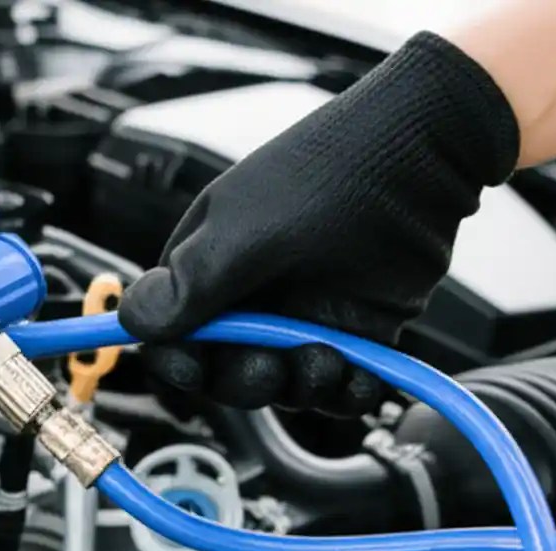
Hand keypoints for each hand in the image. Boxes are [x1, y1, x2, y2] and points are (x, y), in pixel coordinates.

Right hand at [118, 32, 518, 415]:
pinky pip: (342, 383)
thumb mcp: (244, 232)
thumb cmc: (328, 176)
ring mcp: (306, 315)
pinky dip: (350, 390)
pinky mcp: (357, 329)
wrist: (424, 155)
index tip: (193, 370)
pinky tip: (361, 374)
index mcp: (209, 265)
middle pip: (227, 371)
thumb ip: (190, 284)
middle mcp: (254, 296)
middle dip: (246, 380)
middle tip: (270, 366)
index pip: (173, 335)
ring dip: (302, 387)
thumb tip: (131, 321)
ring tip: (328, 359)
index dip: (178, 361)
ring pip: (285, 384)